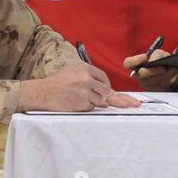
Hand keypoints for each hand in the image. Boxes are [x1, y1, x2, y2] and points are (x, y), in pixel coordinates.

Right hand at [20, 62, 140, 111]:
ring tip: (78, 99)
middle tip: (134, 104)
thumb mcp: (73, 72)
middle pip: (106, 90)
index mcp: (85, 69)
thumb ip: (89, 77)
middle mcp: (87, 79)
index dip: (107, 86)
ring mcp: (85, 92)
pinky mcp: (82, 103)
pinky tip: (75, 103)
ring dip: (94, 102)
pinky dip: (87, 107)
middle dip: (114, 98)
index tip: (115, 93)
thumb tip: (106, 89)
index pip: (104, 78)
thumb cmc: (57, 83)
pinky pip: (91, 107)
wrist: (42, 93)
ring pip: (100, 100)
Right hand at [124, 49, 177, 91]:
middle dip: (153, 71)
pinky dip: (167, 80)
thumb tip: (153, 61)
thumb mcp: (160, 54)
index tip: (145, 57)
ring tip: (171, 69)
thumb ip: (156, 55)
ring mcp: (145, 83)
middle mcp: (138, 75)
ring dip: (163, 75)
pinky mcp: (154, 89)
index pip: (128, 63)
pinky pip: (159, 86)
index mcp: (137, 63)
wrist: (171, 69)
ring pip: (151, 81)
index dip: (135, 61)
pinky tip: (172, 75)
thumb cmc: (162, 60)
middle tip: (162, 68)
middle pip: (141, 74)